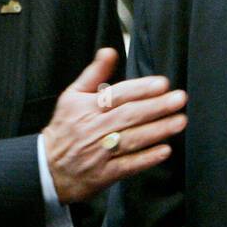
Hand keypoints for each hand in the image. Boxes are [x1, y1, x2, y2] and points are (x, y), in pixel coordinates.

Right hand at [43, 48, 185, 202]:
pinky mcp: (104, 174)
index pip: (117, 95)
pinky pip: (128, 165)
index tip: (162, 83)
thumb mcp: (72, 96)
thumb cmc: (65, 128)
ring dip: (158, 130)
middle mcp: (94, 129)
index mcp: (86, 108)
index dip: (140, 89)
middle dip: (156, 107)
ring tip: (180, 121)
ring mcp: (99, 153)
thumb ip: (94, 74)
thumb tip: (109, 51)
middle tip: (179, 99)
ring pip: (132, 139)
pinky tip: (165, 150)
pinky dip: (147, 158)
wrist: (47, 168)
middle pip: (129, 115)